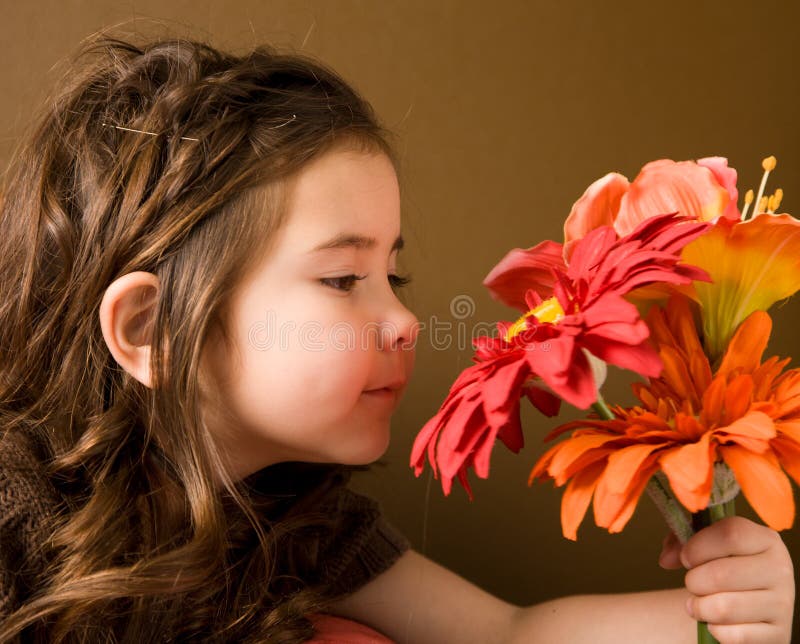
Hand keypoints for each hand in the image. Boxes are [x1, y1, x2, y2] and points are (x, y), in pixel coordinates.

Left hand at [659, 516, 794, 643]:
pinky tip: (716, 622)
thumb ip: (681, 541)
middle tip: (692, 583)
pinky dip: (714, 629)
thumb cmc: (724, 567)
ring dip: (699, 607)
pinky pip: (732, 635)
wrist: (750, 607)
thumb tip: (666, 559)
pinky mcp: (777, 634)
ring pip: (723, 608)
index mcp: (765, 539)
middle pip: (721, 574)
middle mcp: (780, 569)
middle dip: (693, 581)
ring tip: (698, 603)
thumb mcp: (706, 544)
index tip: (685, 557)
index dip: (698, 546)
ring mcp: (782, 604)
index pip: (731, 533)